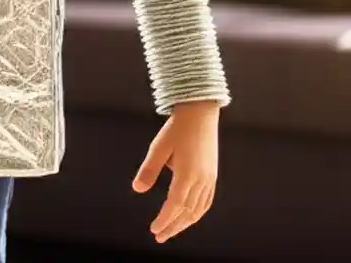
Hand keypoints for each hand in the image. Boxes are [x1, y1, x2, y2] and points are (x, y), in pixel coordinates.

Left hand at [132, 99, 219, 243]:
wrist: (200, 113)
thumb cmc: (177, 129)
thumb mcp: (158, 147)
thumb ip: (149, 169)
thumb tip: (138, 189)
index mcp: (188, 174)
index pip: (175, 205)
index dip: (165, 220)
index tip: (154, 230)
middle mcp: (201, 180)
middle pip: (188, 212)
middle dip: (173, 227)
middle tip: (160, 237)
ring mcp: (210, 178)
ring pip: (199, 209)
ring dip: (185, 223)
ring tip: (172, 230)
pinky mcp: (212, 175)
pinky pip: (207, 201)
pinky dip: (197, 213)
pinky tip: (190, 216)